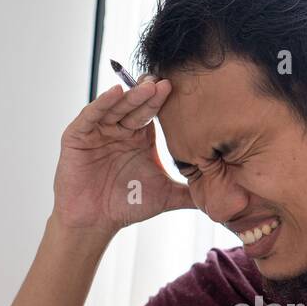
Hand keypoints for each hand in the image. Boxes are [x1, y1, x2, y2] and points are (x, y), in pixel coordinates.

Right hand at [52, 75, 193, 232]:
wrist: (95, 222)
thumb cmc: (126, 205)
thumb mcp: (166, 196)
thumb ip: (192, 193)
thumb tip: (229, 199)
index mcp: (141, 137)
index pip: (155, 112)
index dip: (165, 102)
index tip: (183, 90)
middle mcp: (120, 128)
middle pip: (137, 106)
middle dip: (150, 94)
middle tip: (167, 83)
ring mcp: (99, 129)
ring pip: (116, 107)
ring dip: (130, 96)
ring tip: (146, 86)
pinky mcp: (77, 135)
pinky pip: (91, 115)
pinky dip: (101, 103)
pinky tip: (115, 93)